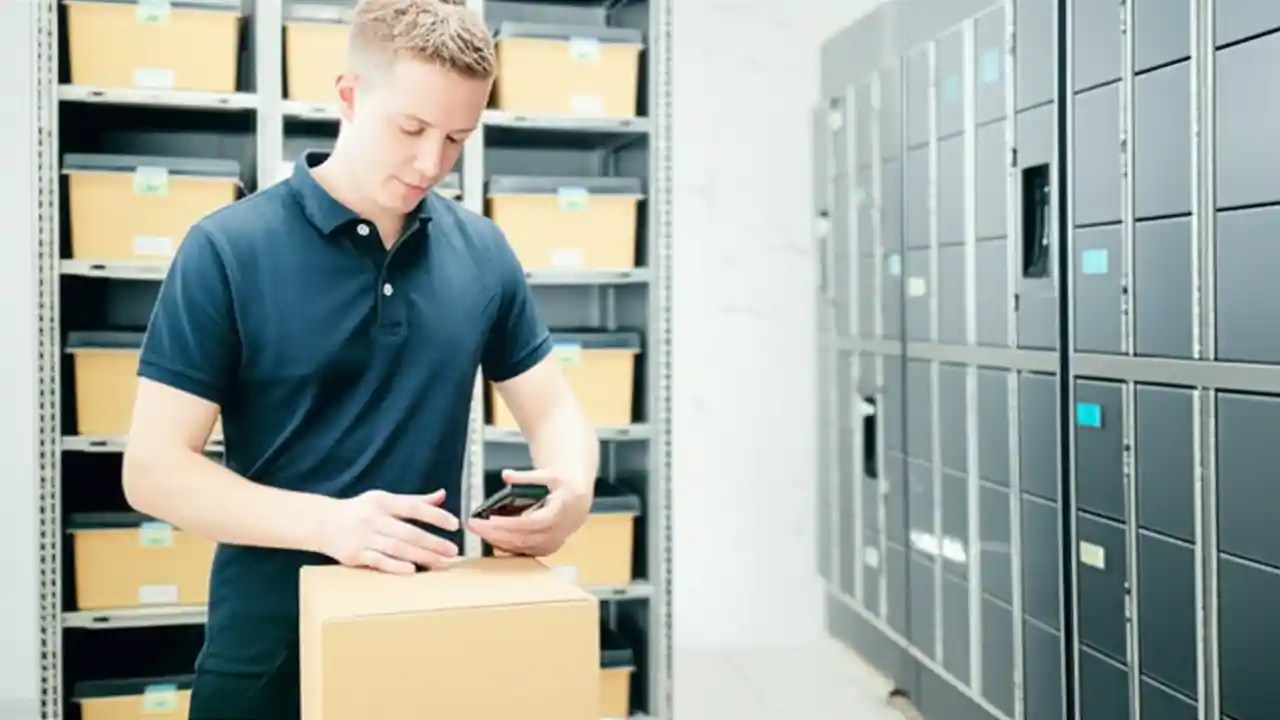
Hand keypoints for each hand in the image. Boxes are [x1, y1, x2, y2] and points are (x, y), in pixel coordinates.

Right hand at [316, 489, 459, 574]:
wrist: (322, 523)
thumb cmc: (359, 511)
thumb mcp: (384, 499)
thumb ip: (414, 500)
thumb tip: (442, 495)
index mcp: (383, 502)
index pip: (414, 508)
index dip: (436, 515)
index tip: (454, 524)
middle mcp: (374, 518)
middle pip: (408, 532)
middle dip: (433, 543)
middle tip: (453, 550)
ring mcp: (364, 538)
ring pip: (397, 549)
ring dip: (421, 556)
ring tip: (441, 562)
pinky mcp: (355, 555)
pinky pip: (379, 561)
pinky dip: (395, 566)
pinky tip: (413, 570)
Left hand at [468, 468, 591, 556]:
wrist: (578, 503)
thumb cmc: (562, 487)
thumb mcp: (548, 475)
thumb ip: (526, 476)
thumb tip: (506, 475)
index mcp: (559, 512)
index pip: (531, 522)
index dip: (508, 523)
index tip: (489, 519)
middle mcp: (556, 533)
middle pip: (521, 538)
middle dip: (494, 533)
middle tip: (473, 524)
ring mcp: (551, 545)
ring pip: (519, 547)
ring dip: (495, 540)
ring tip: (477, 529)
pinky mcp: (545, 551)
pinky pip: (522, 552)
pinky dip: (504, 545)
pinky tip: (490, 536)